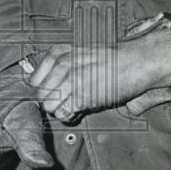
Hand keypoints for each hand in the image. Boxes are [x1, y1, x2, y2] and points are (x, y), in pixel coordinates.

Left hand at [26, 19, 170, 122]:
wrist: (137, 61)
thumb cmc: (112, 59)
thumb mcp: (79, 53)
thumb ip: (59, 66)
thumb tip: (41, 87)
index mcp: (58, 53)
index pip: (33, 81)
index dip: (45, 90)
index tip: (57, 91)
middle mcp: (61, 65)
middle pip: (40, 95)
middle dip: (52, 102)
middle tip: (68, 100)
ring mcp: (71, 81)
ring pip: (49, 106)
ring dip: (61, 110)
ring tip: (75, 104)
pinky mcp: (82, 96)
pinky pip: (63, 114)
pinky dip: (70, 117)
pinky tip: (81, 110)